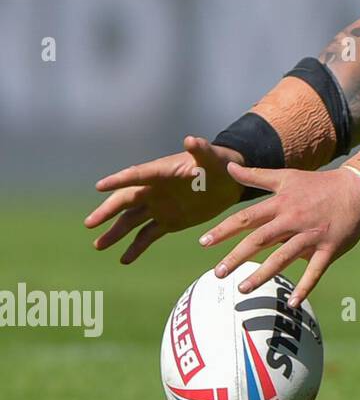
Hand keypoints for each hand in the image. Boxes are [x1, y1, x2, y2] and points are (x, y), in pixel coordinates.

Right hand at [86, 135, 246, 262]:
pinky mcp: (168, 222)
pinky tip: (124, 260)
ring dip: (115, 232)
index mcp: (161, 172)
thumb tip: (191, 139)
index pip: (136, 175)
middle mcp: (154, 190)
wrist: (230, 182)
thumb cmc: (219, 164)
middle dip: (107, 212)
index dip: (119, 180)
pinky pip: (147, 236)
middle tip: (90, 223)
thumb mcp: (212, 158)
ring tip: (98, 246)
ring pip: (131, 221)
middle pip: (125, 200)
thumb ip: (201, 150)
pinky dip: (136, 247)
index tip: (100, 186)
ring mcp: (159, 207)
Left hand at [198, 162, 359, 307]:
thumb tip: (228, 167)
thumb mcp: (287, 177)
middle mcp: (294, 220)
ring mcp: (312, 235)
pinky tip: (292, 303)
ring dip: (263, 274)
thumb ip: (256, 176)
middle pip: (260, 239)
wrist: (357, 189)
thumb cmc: (319, 184)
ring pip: (283, 257)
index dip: (224, 230)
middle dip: (237, 257)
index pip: (247, 218)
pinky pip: (316, 271)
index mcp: (281, 204)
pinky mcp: (329, 248)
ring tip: (243, 289)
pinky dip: (305, 287)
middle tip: (218, 274)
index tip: (203, 243)